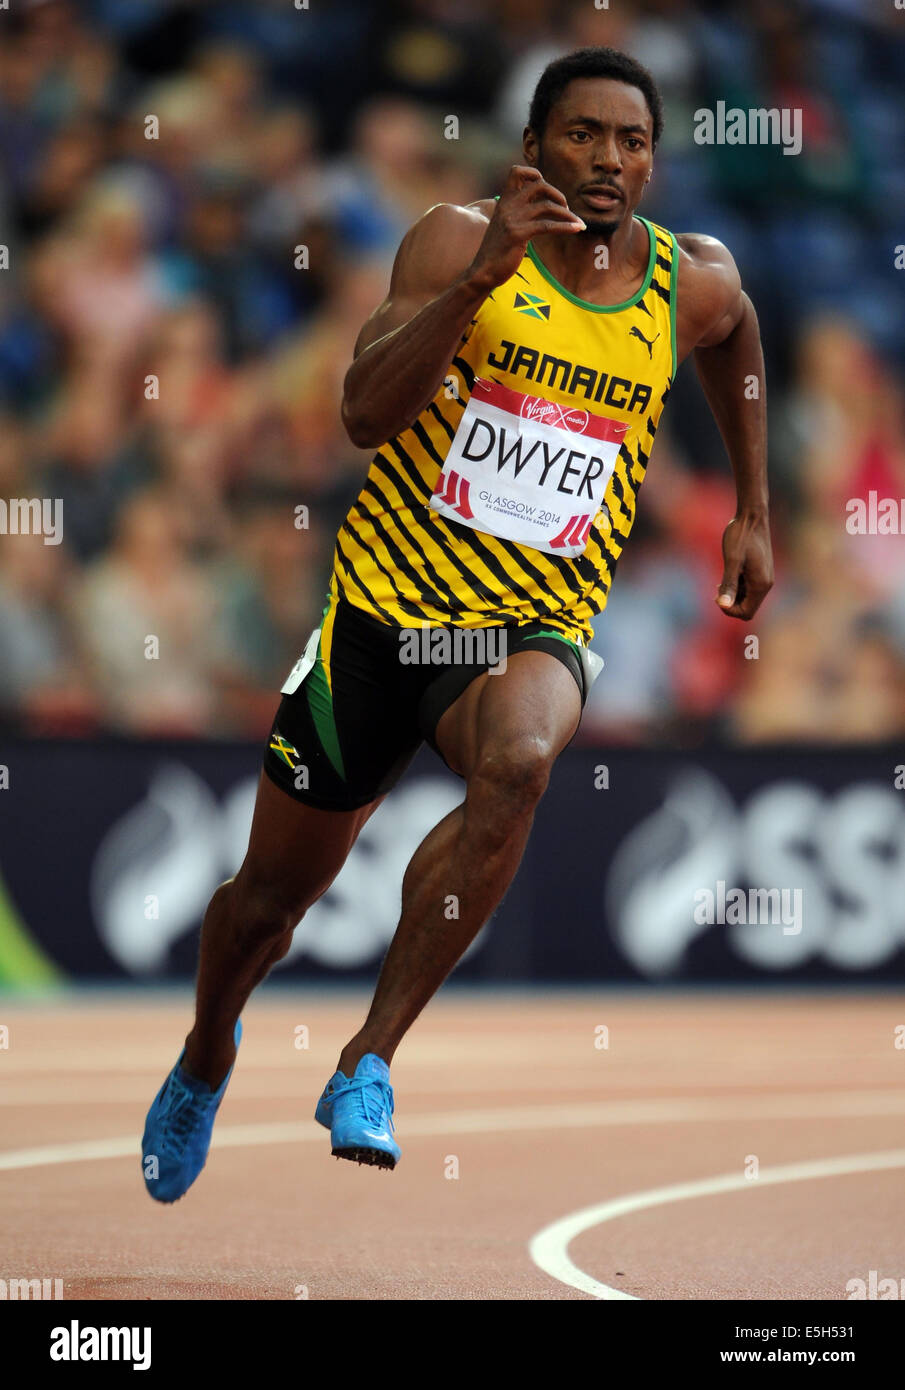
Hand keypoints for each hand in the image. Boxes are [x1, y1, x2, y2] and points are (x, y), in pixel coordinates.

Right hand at [466, 165, 585, 291]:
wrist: (482, 271)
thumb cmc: (496, 251)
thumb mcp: (503, 225)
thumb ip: (516, 213)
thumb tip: (536, 207)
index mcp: (503, 201)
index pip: (516, 171)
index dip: (534, 174)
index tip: (545, 189)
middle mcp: (507, 206)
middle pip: (539, 184)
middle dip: (557, 194)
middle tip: (564, 208)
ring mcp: (513, 220)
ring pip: (547, 206)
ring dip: (567, 213)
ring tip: (577, 223)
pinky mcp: (518, 235)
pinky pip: (548, 226)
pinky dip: (566, 226)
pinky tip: (577, 229)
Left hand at [716, 512, 772, 619]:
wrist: (751, 516)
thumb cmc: (740, 536)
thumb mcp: (732, 561)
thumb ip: (729, 584)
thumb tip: (723, 605)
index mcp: (761, 585)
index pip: (746, 613)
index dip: (729, 610)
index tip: (717, 595)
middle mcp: (766, 584)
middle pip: (747, 608)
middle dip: (730, 603)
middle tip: (718, 587)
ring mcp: (764, 578)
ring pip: (747, 599)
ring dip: (733, 594)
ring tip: (722, 579)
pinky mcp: (760, 571)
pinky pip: (749, 588)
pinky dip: (737, 586)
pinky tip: (729, 573)